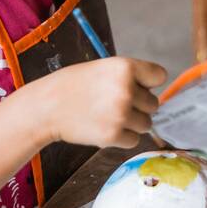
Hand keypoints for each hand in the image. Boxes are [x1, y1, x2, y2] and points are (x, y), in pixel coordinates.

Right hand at [29, 57, 167, 149]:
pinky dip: (122, 137)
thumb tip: (154, 95)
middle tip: (113, 104)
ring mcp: (121, 114)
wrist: (47, 107)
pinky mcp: (114, 135)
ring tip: (108, 116)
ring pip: (146, 124)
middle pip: (154, 104)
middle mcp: (126, 90)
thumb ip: (130, 77)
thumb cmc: (74, 85)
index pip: (160, 76)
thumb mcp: (103, 68)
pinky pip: (134, 140)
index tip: (135, 87)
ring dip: (131, 123)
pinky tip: (104, 127)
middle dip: (138, 106)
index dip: (148, 83)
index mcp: (125, 67)